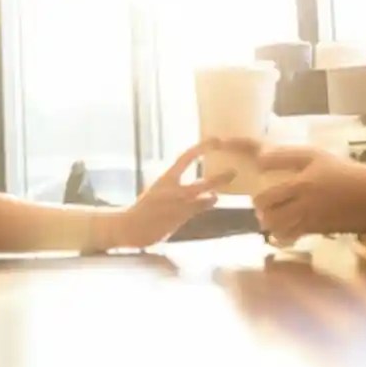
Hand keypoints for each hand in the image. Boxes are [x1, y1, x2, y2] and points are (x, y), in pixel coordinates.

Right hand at [114, 140, 232, 247]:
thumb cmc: (143, 208)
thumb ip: (173, 185)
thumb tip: (189, 183)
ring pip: (206, 199)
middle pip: (204, 184)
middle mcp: (174, 191)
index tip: (216, 140)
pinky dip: (205, 205)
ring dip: (212, 196)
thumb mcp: (157, 189)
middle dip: (220, 178)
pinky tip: (209, 202)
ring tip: (215, 194)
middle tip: (234, 172)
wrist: (131, 226)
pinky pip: (199, 210)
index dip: (202, 148)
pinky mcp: (182, 219)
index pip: (186, 158)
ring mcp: (180, 207)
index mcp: (166, 179)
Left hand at [224, 139, 365, 242]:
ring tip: (272, 214)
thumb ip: (288, 158)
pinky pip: (288, 236)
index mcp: (302, 175)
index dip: (241, 147)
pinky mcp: (315, 231)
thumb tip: (259, 158)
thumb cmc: (348, 173)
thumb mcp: (319, 158)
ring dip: (268, 219)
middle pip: (265, 202)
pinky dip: (281, 233)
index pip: (267, 161)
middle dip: (259, 203)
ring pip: (275, 224)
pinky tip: (284, 228)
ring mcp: (308, 216)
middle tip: (262, 200)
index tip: (221, 141)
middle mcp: (302, 197)